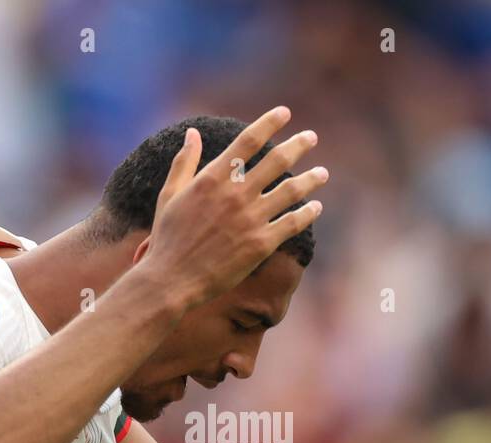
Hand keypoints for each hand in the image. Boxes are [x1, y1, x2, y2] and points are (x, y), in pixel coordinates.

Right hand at [138, 106, 327, 314]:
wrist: (172, 280)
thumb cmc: (167, 238)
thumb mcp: (169, 194)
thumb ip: (184, 162)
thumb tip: (192, 133)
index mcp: (212, 178)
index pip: (248, 141)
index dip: (269, 123)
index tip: (285, 113)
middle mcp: (235, 194)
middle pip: (277, 160)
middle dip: (298, 145)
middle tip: (312, 137)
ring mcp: (251, 219)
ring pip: (291, 191)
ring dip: (311, 179)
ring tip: (323, 173)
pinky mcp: (261, 244)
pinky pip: (292, 223)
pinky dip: (308, 212)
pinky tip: (316, 207)